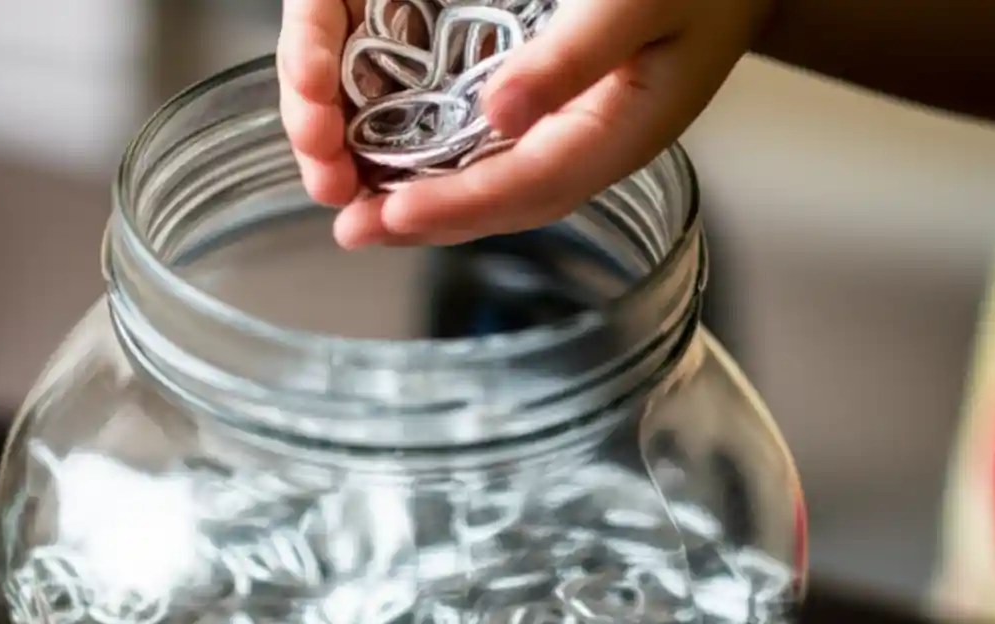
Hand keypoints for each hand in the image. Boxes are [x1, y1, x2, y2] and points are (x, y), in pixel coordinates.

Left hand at [278, 0, 773, 248]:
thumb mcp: (640, 1)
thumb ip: (574, 60)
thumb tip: (500, 113)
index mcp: (620, 135)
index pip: (526, 185)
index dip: (454, 205)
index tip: (389, 212)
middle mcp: (594, 150)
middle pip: (502, 204)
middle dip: (426, 221)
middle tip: (354, 230)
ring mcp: (580, 140)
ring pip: (497, 187)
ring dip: (430, 205)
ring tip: (363, 213)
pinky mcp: (565, 120)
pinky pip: (500, 158)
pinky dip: (449, 170)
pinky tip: (405, 170)